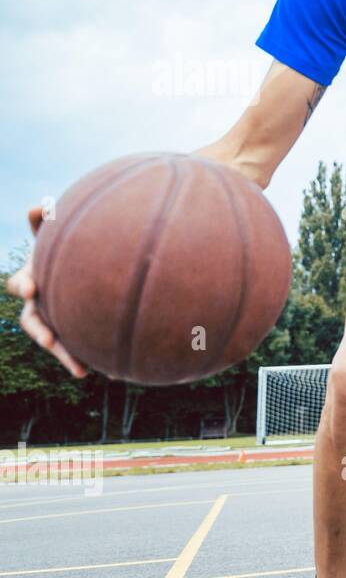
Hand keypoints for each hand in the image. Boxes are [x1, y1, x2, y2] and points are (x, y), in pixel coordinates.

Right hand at [4, 205, 87, 377]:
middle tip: (47, 337)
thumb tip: (41, 204)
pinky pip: (71, 347)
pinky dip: (76, 358)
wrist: (90, 273)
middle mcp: (38, 300)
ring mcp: (52, 317)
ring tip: (69, 361)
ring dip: (58, 349)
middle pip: (30, 316)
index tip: (33, 288)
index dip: (23, 284)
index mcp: (35, 276)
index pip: (20, 282)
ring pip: (48, 336)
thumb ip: (50, 222)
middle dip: (37, 326)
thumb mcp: (62, 234)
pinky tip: (91, 373)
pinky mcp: (67, 332)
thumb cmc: (75, 247)